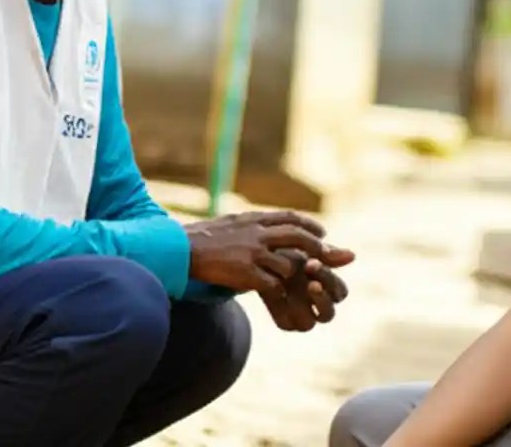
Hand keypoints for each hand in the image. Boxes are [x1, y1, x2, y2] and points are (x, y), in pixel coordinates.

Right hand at [185, 210, 340, 293]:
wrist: (183, 250)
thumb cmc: (207, 237)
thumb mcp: (233, 222)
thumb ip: (254, 223)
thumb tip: (271, 223)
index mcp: (254, 220)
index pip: (291, 218)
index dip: (310, 225)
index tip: (323, 232)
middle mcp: (257, 233)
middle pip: (297, 237)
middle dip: (317, 247)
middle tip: (327, 256)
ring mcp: (253, 253)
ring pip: (288, 264)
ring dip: (292, 274)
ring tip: (289, 280)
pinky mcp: (246, 273)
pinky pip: (273, 284)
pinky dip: (277, 290)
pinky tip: (273, 293)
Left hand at [259, 248, 354, 331]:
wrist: (257, 263)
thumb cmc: (285, 257)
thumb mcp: (306, 254)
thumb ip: (328, 257)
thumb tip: (353, 255)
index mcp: (329, 291)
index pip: (339, 292)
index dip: (329, 279)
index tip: (313, 262)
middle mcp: (319, 308)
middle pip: (330, 309)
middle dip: (320, 293)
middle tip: (306, 273)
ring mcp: (304, 318)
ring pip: (316, 320)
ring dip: (308, 304)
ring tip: (299, 286)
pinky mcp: (286, 323)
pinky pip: (292, 323)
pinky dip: (289, 308)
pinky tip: (280, 292)